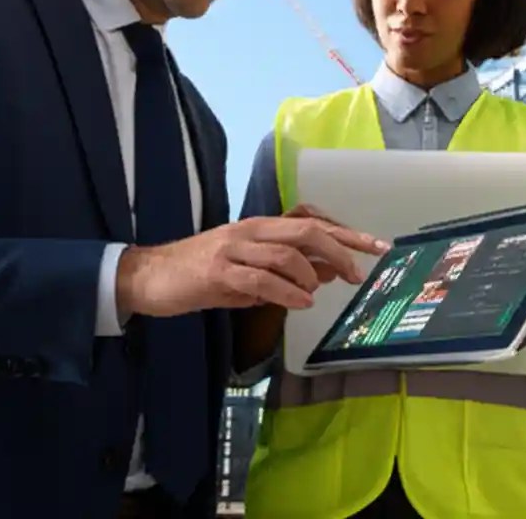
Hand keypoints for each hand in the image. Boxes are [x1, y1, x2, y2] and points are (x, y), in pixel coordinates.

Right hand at [116, 208, 388, 316]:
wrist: (148, 277)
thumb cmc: (200, 275)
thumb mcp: (249, 271)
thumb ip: (287, 270)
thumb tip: (327, 272)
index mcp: (260, 228)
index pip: (312, 222)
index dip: (347, 233)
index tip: (376, 246)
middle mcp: (250, 231)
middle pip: (306, 231)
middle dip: (340, 249)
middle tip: (359, 272)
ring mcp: (233, 249)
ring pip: (285, 253)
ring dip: (311, 274)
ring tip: (320, 293)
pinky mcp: (218, 272)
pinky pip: (260, 279)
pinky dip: (286, 291)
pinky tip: (300, 302)